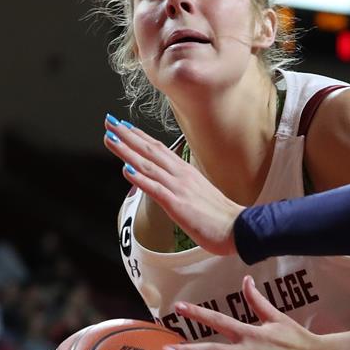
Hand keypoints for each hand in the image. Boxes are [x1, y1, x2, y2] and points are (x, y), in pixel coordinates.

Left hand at [103, 115, 242, 256]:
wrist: (239, 228)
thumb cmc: (220, 215)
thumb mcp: (199, 194)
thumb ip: (182, 186)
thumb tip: (168, 184)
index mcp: (185, 171)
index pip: (158, 148)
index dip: (139, 136)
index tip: (123, 125)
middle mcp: (180, 175)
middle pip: (150, 150)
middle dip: (127, 135)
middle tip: (109, 121)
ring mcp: (179, 188)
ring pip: (148, 165)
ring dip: (126, 150)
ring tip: (110, 138)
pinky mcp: (178, 205)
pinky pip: (155, 189)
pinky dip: (139, 178)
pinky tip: (125, 169)